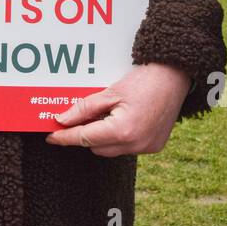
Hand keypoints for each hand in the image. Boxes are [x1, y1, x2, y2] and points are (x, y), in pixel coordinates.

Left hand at [46, 63, 191, 156]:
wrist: (175, 76)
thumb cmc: (144, 80)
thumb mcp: (110, 92)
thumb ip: (84, 108)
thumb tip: (62, 120)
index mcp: (123, 130)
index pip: (85, 138)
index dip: (65, 137)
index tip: (51, 136)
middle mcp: (136, 144)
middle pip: (97, 147)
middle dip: (86, 134)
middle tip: (80, 116)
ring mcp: (146, 148)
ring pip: (111, 149)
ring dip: (103, 136)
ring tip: (105, 113)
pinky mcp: (154, 146)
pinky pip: (127, 147)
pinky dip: (119, 136)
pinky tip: (121, 119)